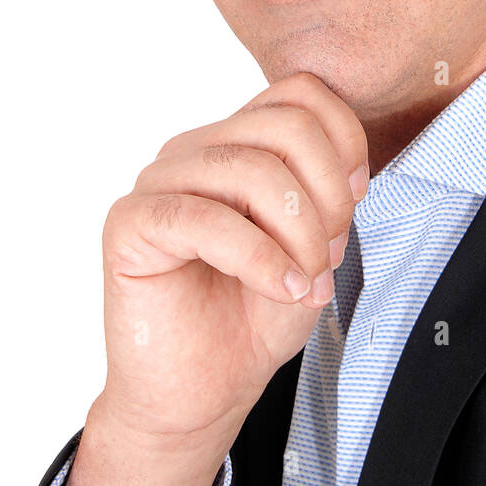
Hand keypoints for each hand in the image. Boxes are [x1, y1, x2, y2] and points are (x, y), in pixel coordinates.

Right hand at [97, 71, 368, 445]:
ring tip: (305, 281)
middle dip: (327, 195)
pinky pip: (205, 219)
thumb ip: (327, 195)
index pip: (300, 94)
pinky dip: (259, 257)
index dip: (344, 142)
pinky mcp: (130, 223)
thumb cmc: (250, 319)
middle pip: (285, 126)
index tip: (355, 201)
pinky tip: (280, 288)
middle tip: (328, 254)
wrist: (200, 392)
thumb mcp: (312, 246)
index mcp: (238, 143)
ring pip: (252, 169)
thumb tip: (347, 167)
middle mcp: (196, 150)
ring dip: (299, 235)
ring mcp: (159, 181)